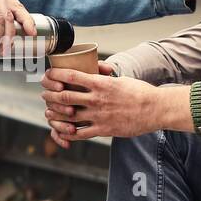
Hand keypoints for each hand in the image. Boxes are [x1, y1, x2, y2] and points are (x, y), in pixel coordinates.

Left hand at [42, 62, 182, 146]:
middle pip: (64, 96)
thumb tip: (97, 67)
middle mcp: (96, 99)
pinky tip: (62, 131)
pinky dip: (68, 132)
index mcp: (100, 83)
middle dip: (50, 95)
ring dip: (55, 114)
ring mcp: (98, 115)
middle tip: (45, 95)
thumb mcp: (121, 78)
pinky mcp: (103, 130)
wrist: (155, 110)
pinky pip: (79, 133)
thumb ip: (105, 75)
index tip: (48, 75)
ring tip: (49, 112)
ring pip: (68, 115)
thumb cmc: (140, 92)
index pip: (71, 76)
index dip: (55, 75)